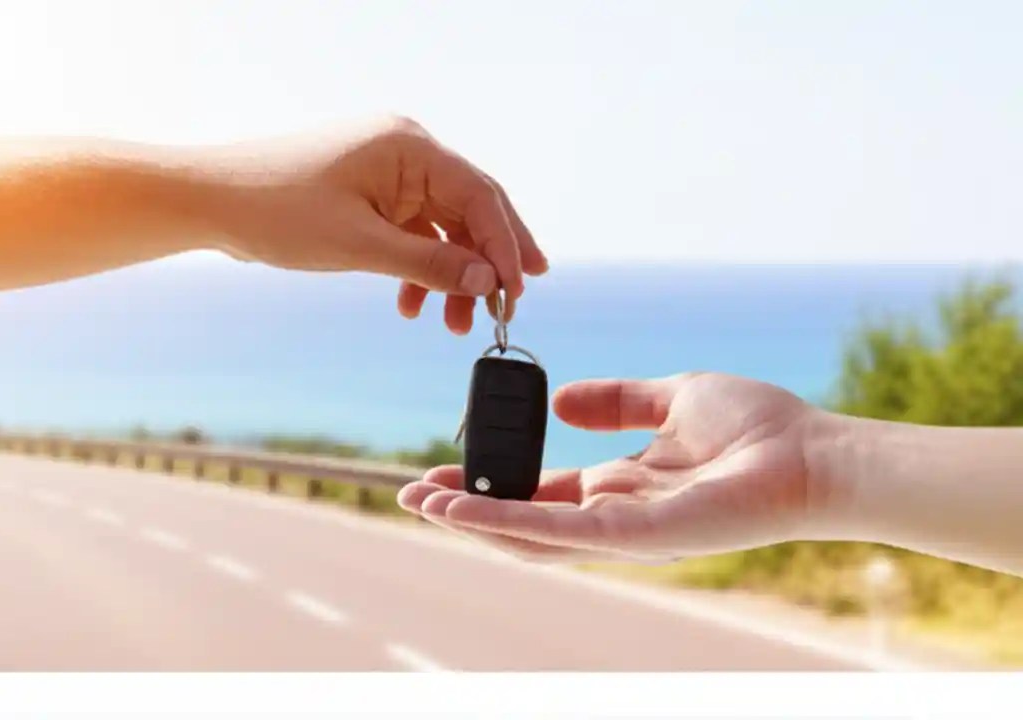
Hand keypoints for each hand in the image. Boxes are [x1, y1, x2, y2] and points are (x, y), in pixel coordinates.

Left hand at [199, 116, 548, 333]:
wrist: (213, 201)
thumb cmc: (279, 212)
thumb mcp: (360, 245)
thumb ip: (429, 262)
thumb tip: (486, 280)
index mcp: (410, 147)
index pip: (480, 195)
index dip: (505, 246)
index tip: (517, 292)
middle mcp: (405, 151)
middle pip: (469, 208)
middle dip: (488, 261)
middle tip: (509, 306)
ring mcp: (386, 172)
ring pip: (441, 225)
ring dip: (451, 273)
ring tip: (456, 323)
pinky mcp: (367, 193)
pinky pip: (411, 230)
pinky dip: (417, 267)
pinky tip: (412, 305)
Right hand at [398, 372, 841, 562]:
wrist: (814, 456)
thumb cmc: (760, 428)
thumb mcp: (672, 397)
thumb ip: (616, 402)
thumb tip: (561, 403)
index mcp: (621, 485)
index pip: (540, 490)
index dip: (491, 483)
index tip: (447, 471)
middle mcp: (614, 514)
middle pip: (523, 518)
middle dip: (466, 510)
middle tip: (412, 496)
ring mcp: (623, 531)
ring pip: (529, 532)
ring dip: (470, 521)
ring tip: (419, 506)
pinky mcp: (635, 537)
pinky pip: (557, 530)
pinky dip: (503, 523)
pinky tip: (460, 512)